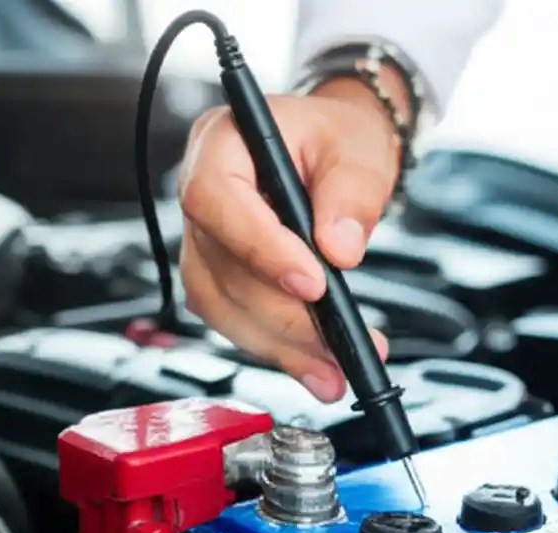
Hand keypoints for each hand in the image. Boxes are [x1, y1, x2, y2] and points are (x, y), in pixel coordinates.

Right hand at [178, 80, 399, 401]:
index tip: (314, 284)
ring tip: (334, 370)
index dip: (260, 248)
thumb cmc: (337, 137)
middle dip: (285, 313)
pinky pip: (233, 318)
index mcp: (221, 141)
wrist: (335, 149)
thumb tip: (340, 250)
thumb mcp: (358, 149)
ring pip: (222, 303)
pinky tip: (314, 368)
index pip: (217, 199)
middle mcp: (200, 189)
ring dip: (279, 344)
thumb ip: (352, 194)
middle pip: (223, 265)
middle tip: (341, 343)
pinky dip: (275, 347)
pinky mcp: (217, 273)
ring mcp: (204, 237)